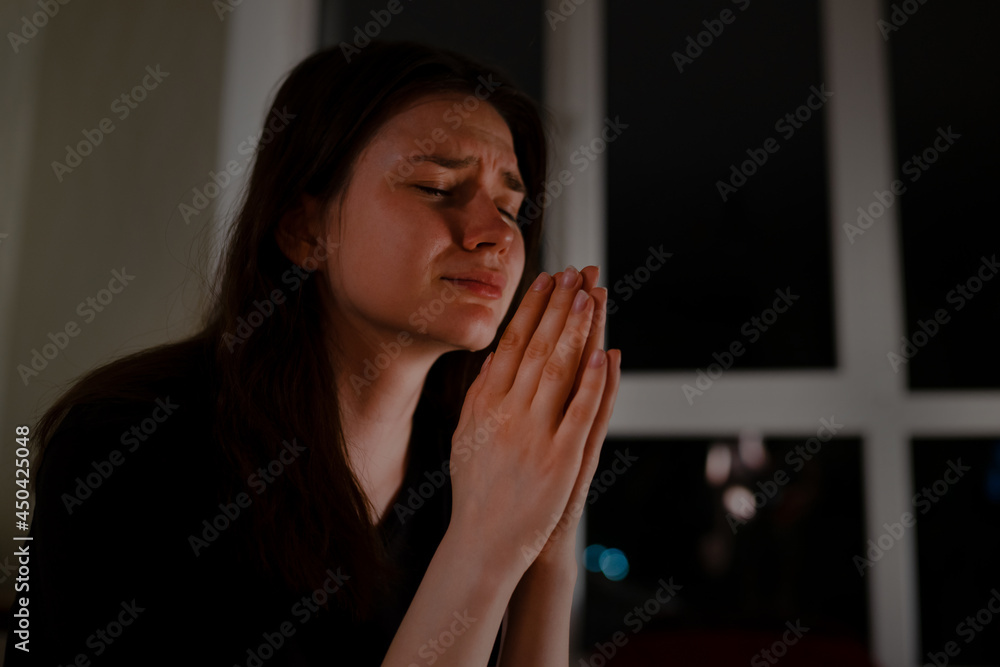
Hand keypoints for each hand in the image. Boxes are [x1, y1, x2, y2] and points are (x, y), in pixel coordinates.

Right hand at [447, 266, 610, 577]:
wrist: (485, 541)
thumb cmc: (477, 487)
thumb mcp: (466, 434)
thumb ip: (480, 395)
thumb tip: (494, 356)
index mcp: (483, 404)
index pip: (511, 343)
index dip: (531, 309)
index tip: (546, 279)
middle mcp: (506, 413)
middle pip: (537, 348)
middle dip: (559, 307)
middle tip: (576, 273)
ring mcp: (534, 436)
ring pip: (559, 370)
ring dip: (577, 330)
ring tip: (591, 297)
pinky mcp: (561, 460)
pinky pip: (580, 412)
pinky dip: (593, 381)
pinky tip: (605, 353)